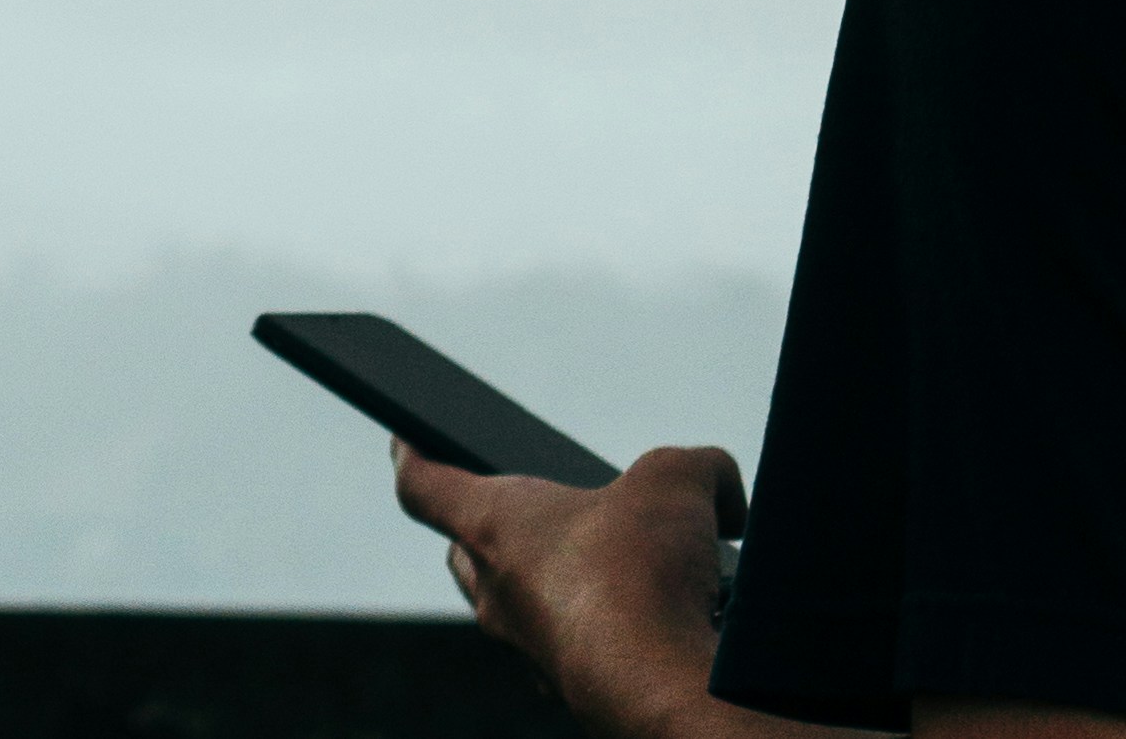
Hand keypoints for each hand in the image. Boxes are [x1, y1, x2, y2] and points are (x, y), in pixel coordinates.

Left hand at [393, 435, 745, 735]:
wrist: (659, 683)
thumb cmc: (644, 574)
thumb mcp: (683, 476)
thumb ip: (701, 469)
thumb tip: (723, 505)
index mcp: (498, 523)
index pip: (425, 486)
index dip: (412, 456)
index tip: (402, 441)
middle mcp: (498, 589)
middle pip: (466, 549)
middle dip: (489, 524)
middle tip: (537, 500)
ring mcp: (526, 646)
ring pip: (514, 603)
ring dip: (553, 576)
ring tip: (628, 555)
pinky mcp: (563, 683)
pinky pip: (564, 642)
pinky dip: (596, 622)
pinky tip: (651, 612)